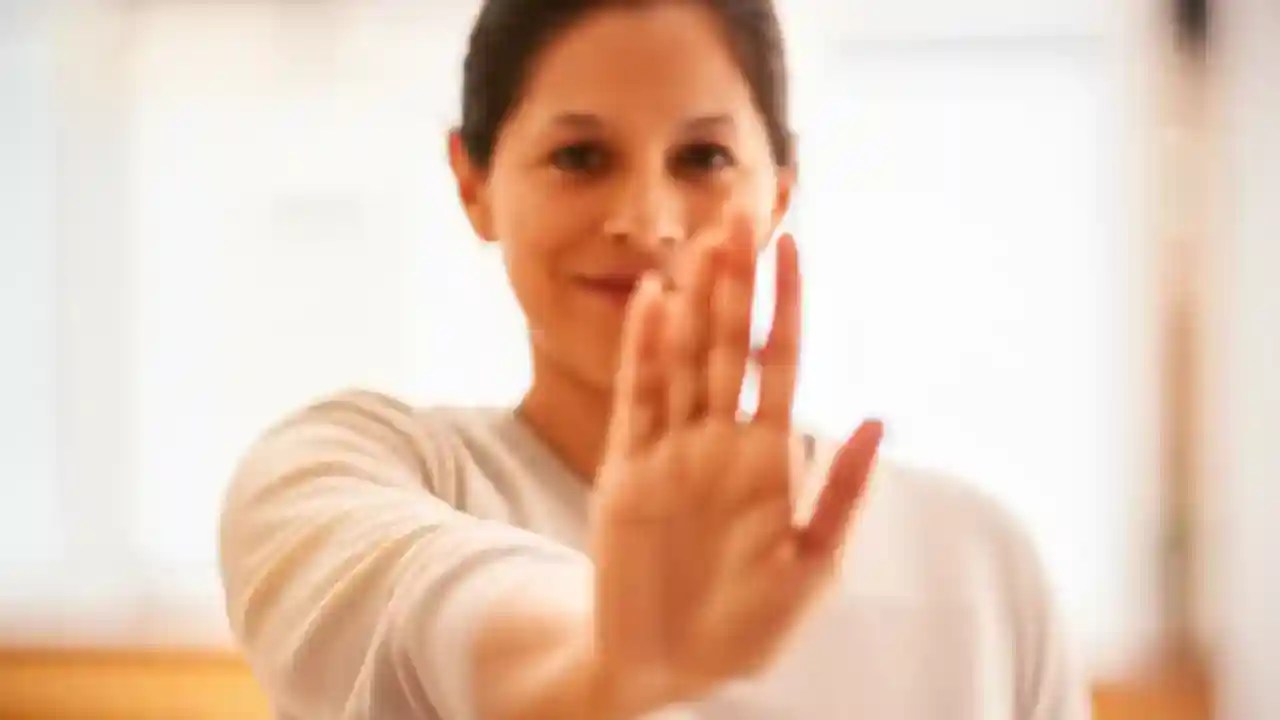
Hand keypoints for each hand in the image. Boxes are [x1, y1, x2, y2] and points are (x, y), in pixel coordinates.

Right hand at [589, 217, 883, 713]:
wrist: (666, 666)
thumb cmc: (746, 627)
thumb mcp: (811, 568)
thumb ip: (840, 495)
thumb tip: (877, 420)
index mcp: (767, 458)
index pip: (780, 360)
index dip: (786, 301)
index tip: (791, 241)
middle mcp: (719, 441)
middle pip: (728, 343)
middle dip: (735, 279)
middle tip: (737, 211)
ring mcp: (671, 450)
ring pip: (682, 356)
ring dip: (690, 299)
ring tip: (698, 240)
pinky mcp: (627, 469)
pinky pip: (637, 398)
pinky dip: (643, 350)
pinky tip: (653, 301)